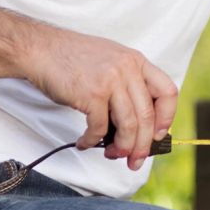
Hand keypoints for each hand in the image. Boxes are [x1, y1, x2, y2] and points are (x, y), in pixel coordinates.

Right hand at [21, 27, 177, 171]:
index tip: (157, 135)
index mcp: (137, 62)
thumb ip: (128, 84)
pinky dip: (92, 141)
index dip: (166, 118)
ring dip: (122, 147)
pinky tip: (85, 142)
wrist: (41, 48)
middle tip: (135, 160)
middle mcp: (128, 69)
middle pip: (147, 115)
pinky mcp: (91, 94)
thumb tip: (139, 124)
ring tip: (113, 155)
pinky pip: (99, 128)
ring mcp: (110, 81)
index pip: (168, 92)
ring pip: (128, 125)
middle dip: (142, 145)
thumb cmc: (74, 59)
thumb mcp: (112, 60)